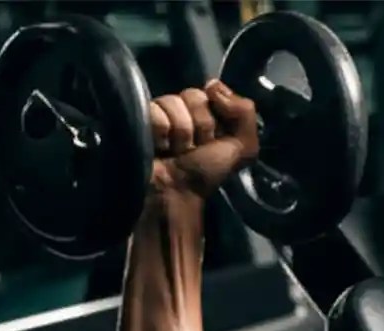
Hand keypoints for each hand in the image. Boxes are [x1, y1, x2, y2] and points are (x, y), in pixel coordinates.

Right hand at [149, 80, 258, 199]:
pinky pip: (154, 111)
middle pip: (194, 95)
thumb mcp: (243, 147)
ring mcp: (159, 112)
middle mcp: (183, 109)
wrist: (175, 193)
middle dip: (200, 127)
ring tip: (176, 152)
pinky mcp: (138, 116)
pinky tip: (160, 149)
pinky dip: (161, 133)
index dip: (217, 118)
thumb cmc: (207, 173)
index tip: (214, 140)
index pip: (213, 92)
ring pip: (173, 103)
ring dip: (180, 134)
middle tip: (194, 148)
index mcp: (208, 112)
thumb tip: (213, 85)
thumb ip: (245, 113)